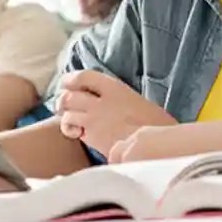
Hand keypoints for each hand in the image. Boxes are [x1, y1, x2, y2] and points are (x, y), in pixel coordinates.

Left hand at [55, 70, 176, 154]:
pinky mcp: (93, 137)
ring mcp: (95, 119)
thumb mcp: (138, 102)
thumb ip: (118, 98)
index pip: (84, 76)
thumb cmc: (156, 125)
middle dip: (63, 100)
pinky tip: (77, 135)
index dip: (71, 80)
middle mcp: (102, 101)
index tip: (67, 84)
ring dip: (65, 117)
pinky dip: (70, 130)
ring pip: (67, 112)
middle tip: (64, 107)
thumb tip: (106, 101)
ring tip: (71, 123)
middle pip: (69, 95)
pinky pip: (72, 129)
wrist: (158, 144)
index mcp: (116, 88)